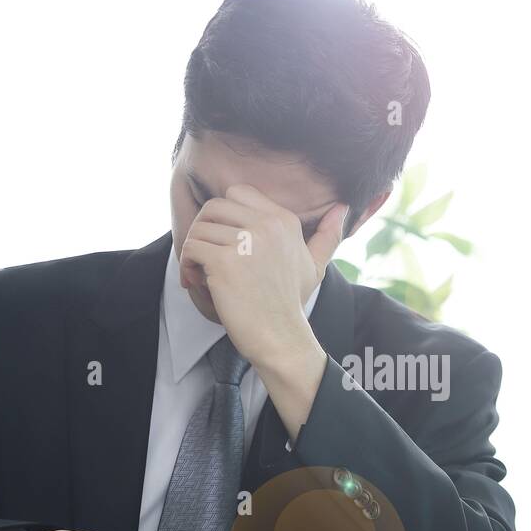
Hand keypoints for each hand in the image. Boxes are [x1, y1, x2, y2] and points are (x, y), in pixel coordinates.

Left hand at [178, 183, 346, 369]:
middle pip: (214, 206)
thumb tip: (343, 207)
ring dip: (192, 250)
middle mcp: (267, 226)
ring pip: (199, 228)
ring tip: (199, 272)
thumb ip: (328, 235)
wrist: (281, 337)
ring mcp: (245, 242)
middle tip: (204, 254)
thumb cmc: (291, 303)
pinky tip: (195, 281)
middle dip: (203, 229)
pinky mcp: (225, 262)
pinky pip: (191, 248)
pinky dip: (187, 265)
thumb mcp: (315, 265)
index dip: (224, 214)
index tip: (224, 239)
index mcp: (284, 220)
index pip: (238, 193)